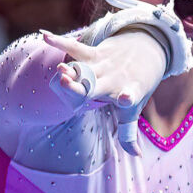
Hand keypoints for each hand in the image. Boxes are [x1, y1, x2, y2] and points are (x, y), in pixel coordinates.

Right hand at [39, 29, 166, 153]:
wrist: (147, 47)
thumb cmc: (138, 83)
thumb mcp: (135, 107)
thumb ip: (128, 132)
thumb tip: (136, 156)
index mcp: (127, 92)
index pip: (128, 97)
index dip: (126, 97)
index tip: (125, 98)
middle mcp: (113, 78)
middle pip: (93, 85)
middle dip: (81, 87)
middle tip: (67, 84)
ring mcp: (103, 64)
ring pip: (83, 68)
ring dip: (70, 69)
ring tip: (59, 70)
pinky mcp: (95, 52)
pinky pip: (76, 47)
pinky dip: (60, 41)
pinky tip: (45, 36)